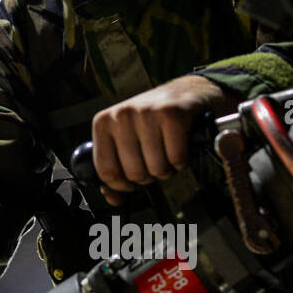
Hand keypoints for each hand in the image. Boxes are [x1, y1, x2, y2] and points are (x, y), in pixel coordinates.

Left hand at [92, 74, 233, 206]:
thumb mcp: (128, 141)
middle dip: (150, 175)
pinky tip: (181, 146)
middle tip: (156, 159)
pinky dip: (182, 160)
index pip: (106, 171)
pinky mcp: (172, 113)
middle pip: (134, 173)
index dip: (123, 185)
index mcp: (104, 122)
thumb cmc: (156, 122)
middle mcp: (122, 114)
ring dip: (168, 168)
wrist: (188, 92)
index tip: (133, 180)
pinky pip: (176, 158)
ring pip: (156, 168)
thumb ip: (117, 171)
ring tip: (169, 152)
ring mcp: (147, 112)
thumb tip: (113, 199)